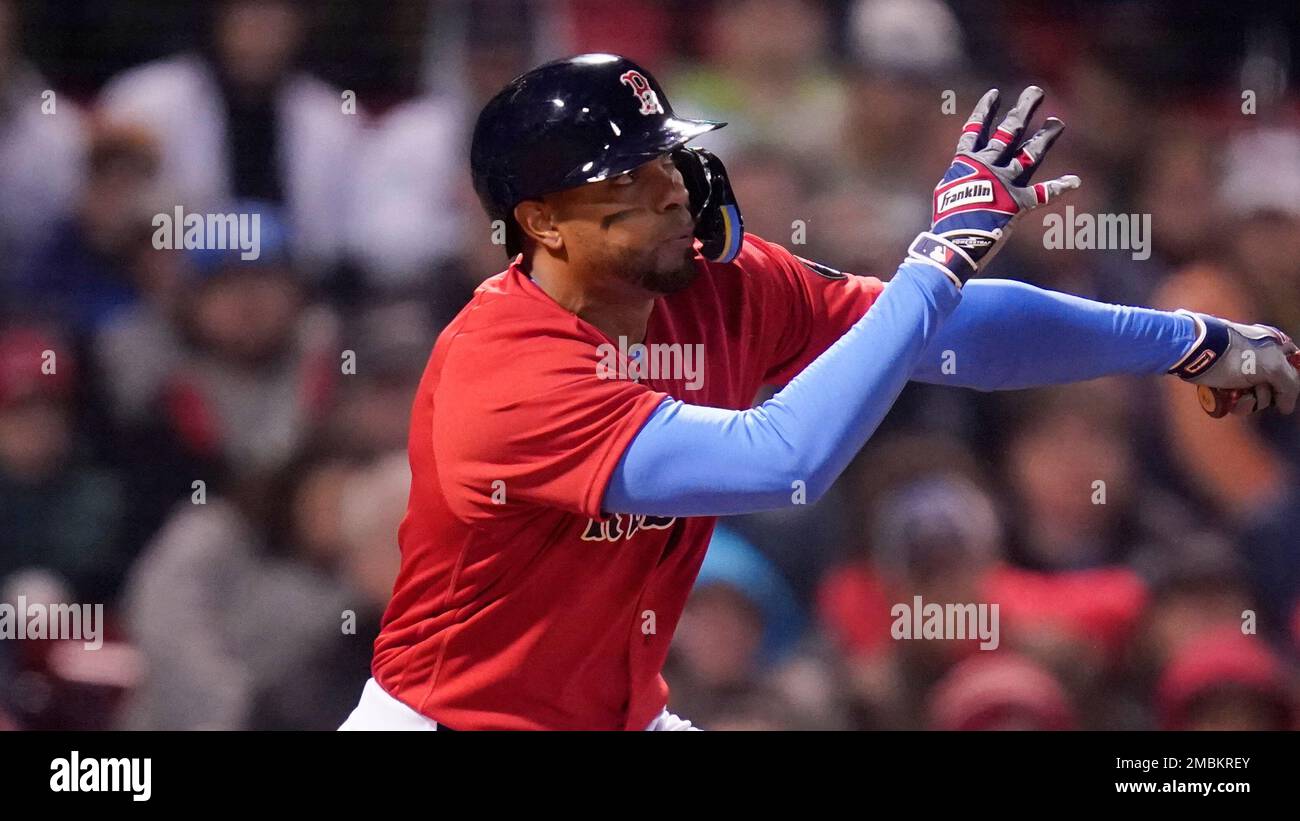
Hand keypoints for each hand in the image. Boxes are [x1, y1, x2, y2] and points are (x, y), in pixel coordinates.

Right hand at [908, 87, 1079, 285]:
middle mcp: (989, 166)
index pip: (976, 129)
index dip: (985, 111)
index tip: (995, 94)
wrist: (954, 243)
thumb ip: (961, 178)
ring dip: (1046, 137)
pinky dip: (1060, 188)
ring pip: (1030, 154)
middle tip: (1036, 92)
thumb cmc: (945, 221)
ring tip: (1058, 122)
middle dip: (1024, 110)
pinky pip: (1044, 194)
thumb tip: (965, 175)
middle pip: (1010, 131)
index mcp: (967, 162)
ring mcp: (1006, 182)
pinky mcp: (1018, 203)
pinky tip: (1076, 180)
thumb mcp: (946, 192)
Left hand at [1170, 310, 1299, 414]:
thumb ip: (1289, 384)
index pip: (1294, 369)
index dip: (1289, 383)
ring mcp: (1245, 374)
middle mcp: (1263, 361)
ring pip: (1259, 398)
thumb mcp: (1272, 365)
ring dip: (1251, 401)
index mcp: (1277, 348)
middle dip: (1267, 394)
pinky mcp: (1228, 385)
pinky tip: (1231, 399)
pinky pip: (1241, 402)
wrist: (1200, 353)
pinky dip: (1238, 405)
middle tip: (1257, 386)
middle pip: (1277, 388)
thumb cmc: (1239, 355)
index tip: (1280, 388)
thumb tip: (1286, 408)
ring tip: (1240, 393)